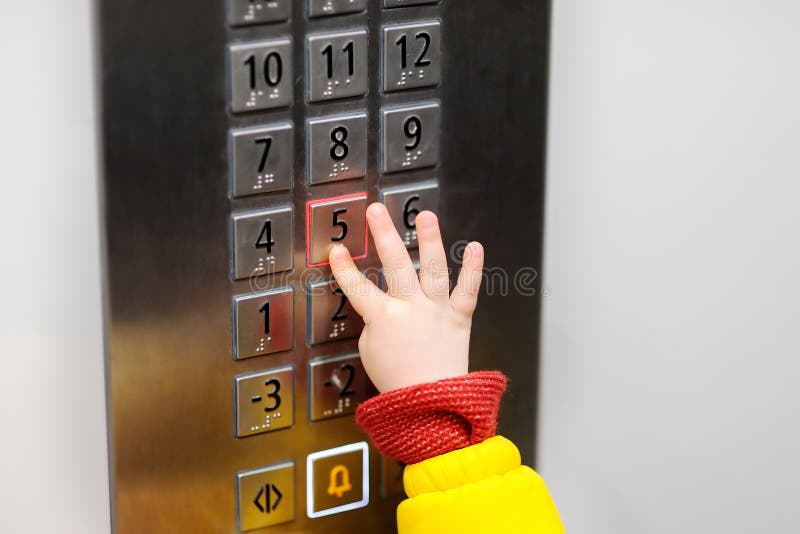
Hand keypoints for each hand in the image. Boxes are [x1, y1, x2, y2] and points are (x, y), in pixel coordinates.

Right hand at [328, 203, 483, 392]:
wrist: (431, 405)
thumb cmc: (398, 384)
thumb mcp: (371, 352)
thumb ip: (375, 323)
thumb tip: (385, 306)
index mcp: (383, 319)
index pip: (357, 289)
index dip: (344, 268)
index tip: (336, 249)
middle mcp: (410, 309)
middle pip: (394, 266)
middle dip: (383, 234)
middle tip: (375, 210)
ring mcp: (436, 311)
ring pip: (432, 270)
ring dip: (429, 240)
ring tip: (424, 215)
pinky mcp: (459, 318)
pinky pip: (468, 291)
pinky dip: (473, 269)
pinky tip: (476, 246)